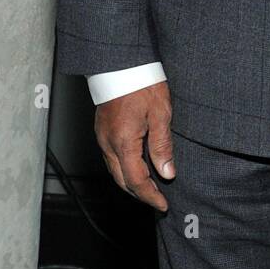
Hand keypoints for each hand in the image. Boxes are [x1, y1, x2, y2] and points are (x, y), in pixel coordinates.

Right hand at [94, 81, 175, 211]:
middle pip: (122, 180)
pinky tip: (138, 166)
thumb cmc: (142, 84)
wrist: (122, 64)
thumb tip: (167, 174)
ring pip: (115, 170)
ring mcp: (102, 137)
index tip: (163, 205)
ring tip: (151, 187)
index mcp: (123, 142)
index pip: (136, 180)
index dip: (150, 196)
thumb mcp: (161, 114)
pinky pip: (112, 158)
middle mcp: (108, 143)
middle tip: (158, 200)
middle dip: (140, 194)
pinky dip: (125, 168)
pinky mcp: (102, 130)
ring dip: (132, 182)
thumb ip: (162, 146)